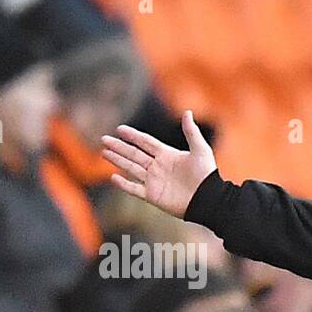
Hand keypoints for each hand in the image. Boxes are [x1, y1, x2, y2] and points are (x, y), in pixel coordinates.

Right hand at [101, 110, 216, 218]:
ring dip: (117, 160)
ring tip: (104, 152)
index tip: (119, 129)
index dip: (133, 135)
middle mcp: (158, 167)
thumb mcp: (200, 150)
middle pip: (134, 154)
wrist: (208, 200)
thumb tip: (188, 112)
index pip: (146, 142)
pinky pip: (134, 189)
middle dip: (119, 147)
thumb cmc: (206, 175)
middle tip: (104, 139)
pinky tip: (113, 177)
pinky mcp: (153, 195)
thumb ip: (191, 132)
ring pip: (131, 168)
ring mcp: (154, 181)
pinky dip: (123, 184)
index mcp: (168, 155)